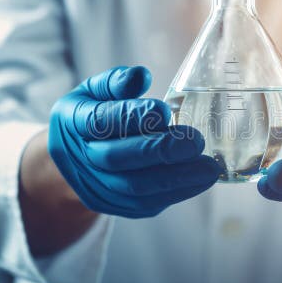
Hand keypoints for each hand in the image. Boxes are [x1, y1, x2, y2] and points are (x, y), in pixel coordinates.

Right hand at [48, 66, 220, 217]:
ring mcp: (96, 186)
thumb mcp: (94, 90)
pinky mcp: (114, 205)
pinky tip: (201, 180)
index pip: (99, 121)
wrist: (72, 158)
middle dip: (159, 151)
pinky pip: (146, 204)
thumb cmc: (92, 114)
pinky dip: (177, 193)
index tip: (164, 111)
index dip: (131, 117)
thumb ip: (116, 82)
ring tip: (209, 167)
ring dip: (176, 178)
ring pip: (134, 187)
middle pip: (116, 158)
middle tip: (196, 141)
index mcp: (72, 121)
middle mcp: (80, 158)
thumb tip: (141, 76)